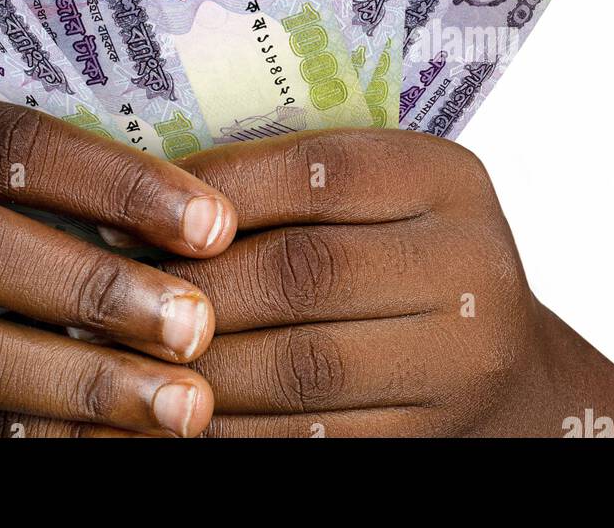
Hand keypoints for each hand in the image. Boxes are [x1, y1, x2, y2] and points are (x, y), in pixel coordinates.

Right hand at [0, 95, 236, 436]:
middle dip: (100, 290)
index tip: (212, 224)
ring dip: (85, 384)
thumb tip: (205, 216)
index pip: (5, 140)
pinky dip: (44, 439)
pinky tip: (116, 443)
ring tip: (180, 406)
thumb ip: (53, 179)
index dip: (115, 181)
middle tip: (198, 326)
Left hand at [159, 129, 613, 437]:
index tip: (131, 214)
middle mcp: (468, 265)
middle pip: (304, 271)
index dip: (212, 192)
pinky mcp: (428, 440)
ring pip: (301, 368)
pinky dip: (232, 433)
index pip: (316, 170)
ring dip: (196, 368)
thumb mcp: (373, 192)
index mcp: (443, 179)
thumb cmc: (398, 252)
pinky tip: (174, 416)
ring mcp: (460, 363)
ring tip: (122, 359)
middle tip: (112, 295)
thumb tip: (145, 195)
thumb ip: (287, 182)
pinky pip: (312, 443)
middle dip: (191, 287)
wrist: (501, 363)